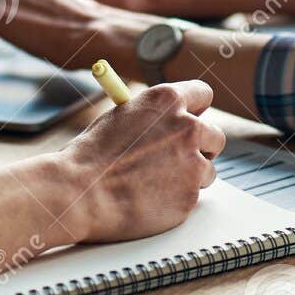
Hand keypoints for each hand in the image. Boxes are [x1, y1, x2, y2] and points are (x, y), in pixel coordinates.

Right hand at [58, 80, 225, 242]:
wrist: (80, 193)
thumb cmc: (92, 155)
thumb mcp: (123, 118)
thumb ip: (154, 117)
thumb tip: (172, 122)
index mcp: (167, 100)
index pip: (203, 94)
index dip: (195, 111)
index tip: (189, 121)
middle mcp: (188, 127)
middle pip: (214, 135)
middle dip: (200, 147)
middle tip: (178, 159)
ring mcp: (192, 163)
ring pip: (207, 170)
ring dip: (190, 177)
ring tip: (154, 184)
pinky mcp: (190, 196)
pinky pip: (193, 196)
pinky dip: (176, 200)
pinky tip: (149, 200)